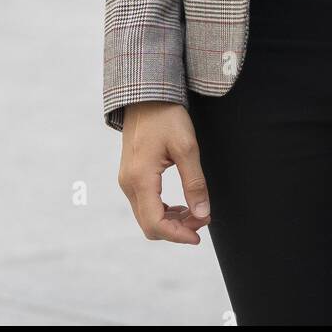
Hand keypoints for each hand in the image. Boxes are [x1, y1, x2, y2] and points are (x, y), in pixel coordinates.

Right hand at [118, 103, 210, 243]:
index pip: (155, 223)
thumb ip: (195, 182)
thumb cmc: (166, 116)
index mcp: (140, 178)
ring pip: (147, 217)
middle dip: (177, 229)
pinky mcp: (131, 177)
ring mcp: (127, 181)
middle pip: (149, 225)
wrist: (146, 96)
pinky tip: (181, 205)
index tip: (200, 235)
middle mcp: (128, 184)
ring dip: (172, 221)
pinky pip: (145, 205)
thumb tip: (203, 214)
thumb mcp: (186, 146)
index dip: (178, 235)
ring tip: (197, 212)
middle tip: (204, 219)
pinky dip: (163, 211)